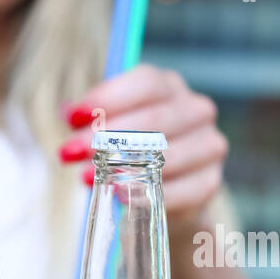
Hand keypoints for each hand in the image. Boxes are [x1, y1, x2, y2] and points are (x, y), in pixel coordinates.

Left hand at [58, 65, 228, 230]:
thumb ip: (93, 118)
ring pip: (166, 154)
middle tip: (70, 152)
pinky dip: (146, 193)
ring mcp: (209, 145)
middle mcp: (196, 110)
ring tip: (85, 177)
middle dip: (108, 136)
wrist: (165, 194)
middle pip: (154, 119)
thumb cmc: (132, 152)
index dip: (108, 98)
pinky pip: (179, 189)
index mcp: (170, 87)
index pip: (146, 83)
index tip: (73, 118)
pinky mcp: (210, 181)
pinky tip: (118, 195)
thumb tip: (70, 113)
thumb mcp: (111, 128)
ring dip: (122, 168)